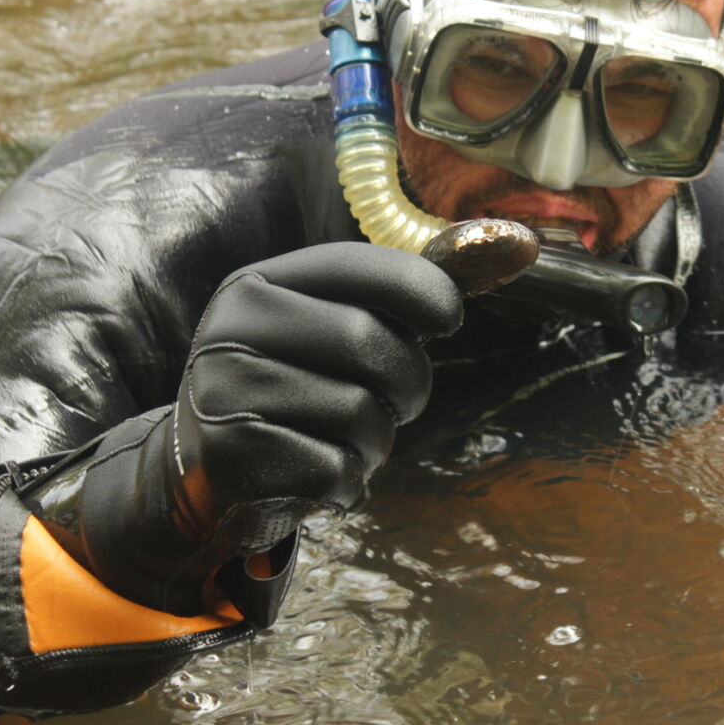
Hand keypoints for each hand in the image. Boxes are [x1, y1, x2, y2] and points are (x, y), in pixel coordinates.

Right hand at [35, 242, 463, 614]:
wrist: (202, 474)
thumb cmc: (295, 389)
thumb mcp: (335, 327)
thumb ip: (416, 291)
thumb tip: (521, 242)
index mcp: (261, 282)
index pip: (365, 267)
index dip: (427, 292)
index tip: (448, 320)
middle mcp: (233, 325)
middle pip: (370, 343)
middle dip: (407, 385)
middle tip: (394, 404)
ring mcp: (224, 389)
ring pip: (359, 413)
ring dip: (376, 443)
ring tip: (344, 443)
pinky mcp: (230, 456)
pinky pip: (335, 468)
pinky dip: (346, 482)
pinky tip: (316, 475)